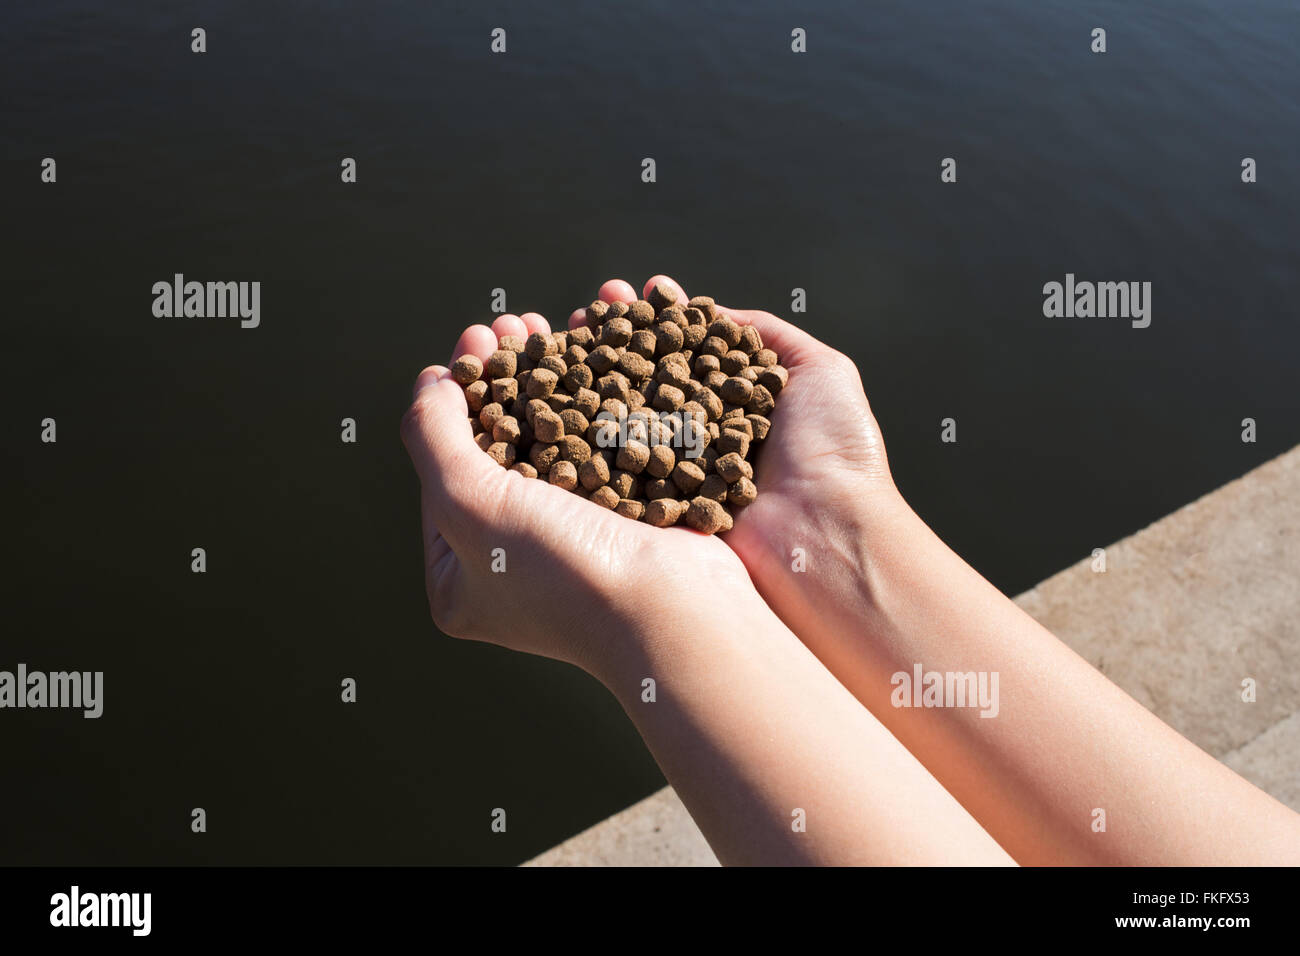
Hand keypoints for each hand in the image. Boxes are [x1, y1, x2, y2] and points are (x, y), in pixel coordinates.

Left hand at [400, 309, 765, 678]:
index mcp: (461, 577)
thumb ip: (433, 438)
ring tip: (549, 326)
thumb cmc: (560, 567)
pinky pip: (596, 450)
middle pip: (494, 452)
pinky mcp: (622, 523)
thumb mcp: (467, 501)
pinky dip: (593, 401)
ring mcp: (572, 544)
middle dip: (502, 381)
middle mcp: (512, 564)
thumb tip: (430, 387)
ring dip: (546, 380)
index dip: (452, 400)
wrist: (675, 608)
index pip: (440, 473)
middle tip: (510, 323)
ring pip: (548, 443)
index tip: (470, 341)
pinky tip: (593, 355)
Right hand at [571, 276, 909, 656]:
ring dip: (583, 382)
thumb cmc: (834, 448)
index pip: (686, 351)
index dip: (657, 320)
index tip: (626, 292)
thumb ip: (766, 334)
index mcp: (736, 403)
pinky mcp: (655, 512)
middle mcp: (701, 436)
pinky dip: (579, 438)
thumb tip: (709, 310)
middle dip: (610, 343)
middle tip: (582, 311)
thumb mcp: (821, 370)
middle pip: (646, 380)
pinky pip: (610, 472)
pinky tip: (552, 401)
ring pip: (620, 420)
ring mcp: (676, 474)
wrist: (825, 529)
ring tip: (555, 345)